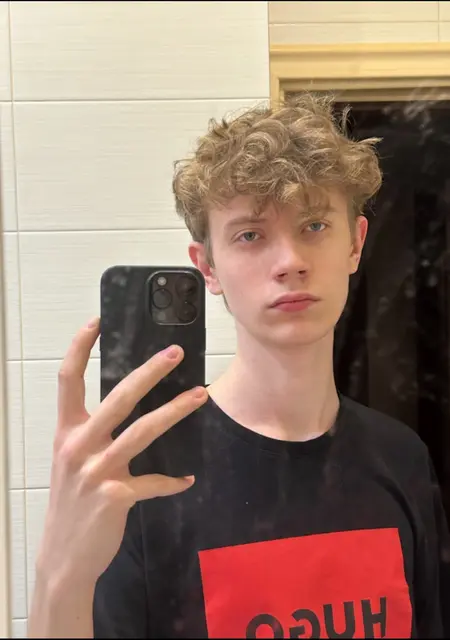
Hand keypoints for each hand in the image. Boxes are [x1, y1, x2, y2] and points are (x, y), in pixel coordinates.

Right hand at [35, 317, 207, 588]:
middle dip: (149, 372)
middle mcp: (78, 446)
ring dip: (175, 411)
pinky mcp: (115, 496)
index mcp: (66, 432)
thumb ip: (94, 434)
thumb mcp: (72, 463)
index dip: (80, 348)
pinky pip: (153, 482)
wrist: (63, 559)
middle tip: (176, 353)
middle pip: (117, 397)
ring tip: (201, 396)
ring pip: (143, 431)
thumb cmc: (72, 504)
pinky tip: (186, 479)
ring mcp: (96, 471)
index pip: (67, 380)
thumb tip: (129, 410)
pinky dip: (171, 480)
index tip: (97, 322)